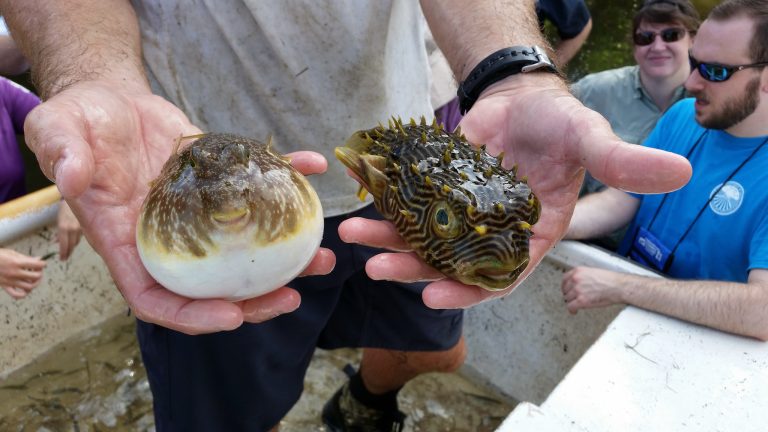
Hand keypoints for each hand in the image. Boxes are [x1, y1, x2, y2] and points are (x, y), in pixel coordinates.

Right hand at [0, 248, 45, 298]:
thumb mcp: (12, 253)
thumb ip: (26, 258)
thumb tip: (38, 259)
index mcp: (17, 262)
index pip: (37, 265)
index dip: (43, 264)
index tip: (43, 263)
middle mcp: (14, 273)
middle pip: (35, 277)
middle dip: (40, 273)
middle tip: (38, 271)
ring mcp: (10, 281)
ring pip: (29, 287)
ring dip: (35, 283)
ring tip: (34, 280)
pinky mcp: (5, 286)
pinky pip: (17, 295)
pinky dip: (23, 294)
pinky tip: (25, 289)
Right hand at [24, 80, 334, 333]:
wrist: (110, 101)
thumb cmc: (78, 124)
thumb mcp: (58, 132)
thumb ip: (63, 156)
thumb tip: (72, 178)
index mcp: (125, 241)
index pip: (155, 298)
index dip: (191, 314)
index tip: (232, 316)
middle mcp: (167, 237)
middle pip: (211, 286)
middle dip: (253, 300)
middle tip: (292, 295)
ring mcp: (199, 214)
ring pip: (244, 249)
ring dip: (286, 258)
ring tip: (323, 257)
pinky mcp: (220, 182)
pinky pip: (257, 190)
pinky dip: (288, 181)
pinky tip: (313, 168)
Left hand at [56, 200, 81, 259]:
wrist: (77, 198)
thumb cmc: (66, 208)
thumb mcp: (59, 220)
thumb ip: (59, 232)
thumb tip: (56, 242)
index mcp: (64, 227)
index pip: (64, 244)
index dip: (63, 253)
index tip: (62, 258)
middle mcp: (73, 228)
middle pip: (72, 245)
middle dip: (68, 252)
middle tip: (64, 257)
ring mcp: (81, 228)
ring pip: (77, 241)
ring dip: (73, 245)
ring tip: (69, 250)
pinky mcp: (86, 227)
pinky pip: (82, 236)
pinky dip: (77, 239)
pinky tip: (74, 241)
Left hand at [339, 73, 690, 308]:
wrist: (526, 98)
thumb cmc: (563, 124)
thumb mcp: (591, 139)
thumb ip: (622, 162)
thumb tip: (679, 171)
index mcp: (531, 235)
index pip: (501, 276)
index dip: (469, 290)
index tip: (435, 295)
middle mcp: (491, 233)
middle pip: (451, 264)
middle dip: (414, 270)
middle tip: (379, 270)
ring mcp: (460, 213)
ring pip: (422, 239)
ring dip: (389, 242)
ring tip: (356, 239)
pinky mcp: (438, 189)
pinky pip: (409, 205)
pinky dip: (385, 206)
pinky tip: (359, 205)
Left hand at [561, 266, 625, 313]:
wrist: (618, 286)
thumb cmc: (610, 280)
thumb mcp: (593, 272)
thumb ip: (583, 276)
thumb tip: (579, 283)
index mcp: (578, 271)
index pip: (565, 278)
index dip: (565, 286)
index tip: (566, 289)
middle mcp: (576, 279)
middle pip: (565, 290)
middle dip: (569, 294)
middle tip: (573, 298)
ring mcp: (577, 290)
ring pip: (567, 299)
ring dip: (572, 302)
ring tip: (576, 304)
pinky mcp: (581, 300)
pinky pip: (570, 307)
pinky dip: (572, 310)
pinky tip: (574, 311)